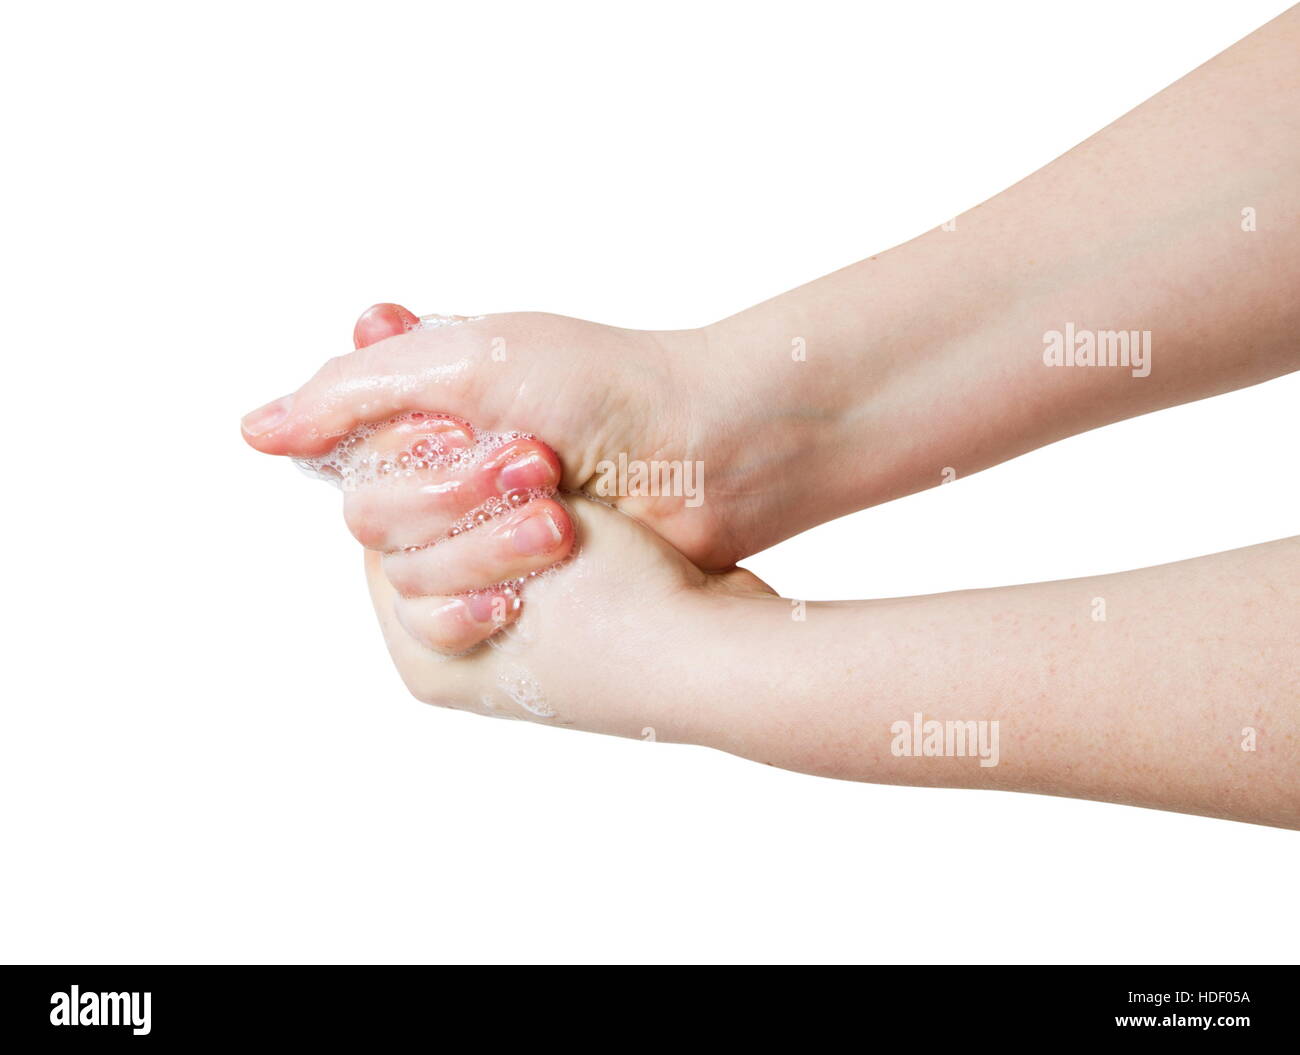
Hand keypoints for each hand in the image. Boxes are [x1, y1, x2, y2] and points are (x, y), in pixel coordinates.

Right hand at [242, 303, 833, 570]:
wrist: (709, 454)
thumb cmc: (601, 389)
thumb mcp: (467, 361)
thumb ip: (351, 393)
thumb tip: (250, 433)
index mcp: (426, 414)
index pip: (347, 453)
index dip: (402, 444)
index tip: (464, 420)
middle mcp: (444, 482)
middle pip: (371, 518)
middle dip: (453, 488)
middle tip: (536, 460)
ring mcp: (478, 546)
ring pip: (404, 575)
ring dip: (482, 538)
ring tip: (561, 513)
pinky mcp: (510, 602)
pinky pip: (442, 623)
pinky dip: (482, 596)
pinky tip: (539, 575)